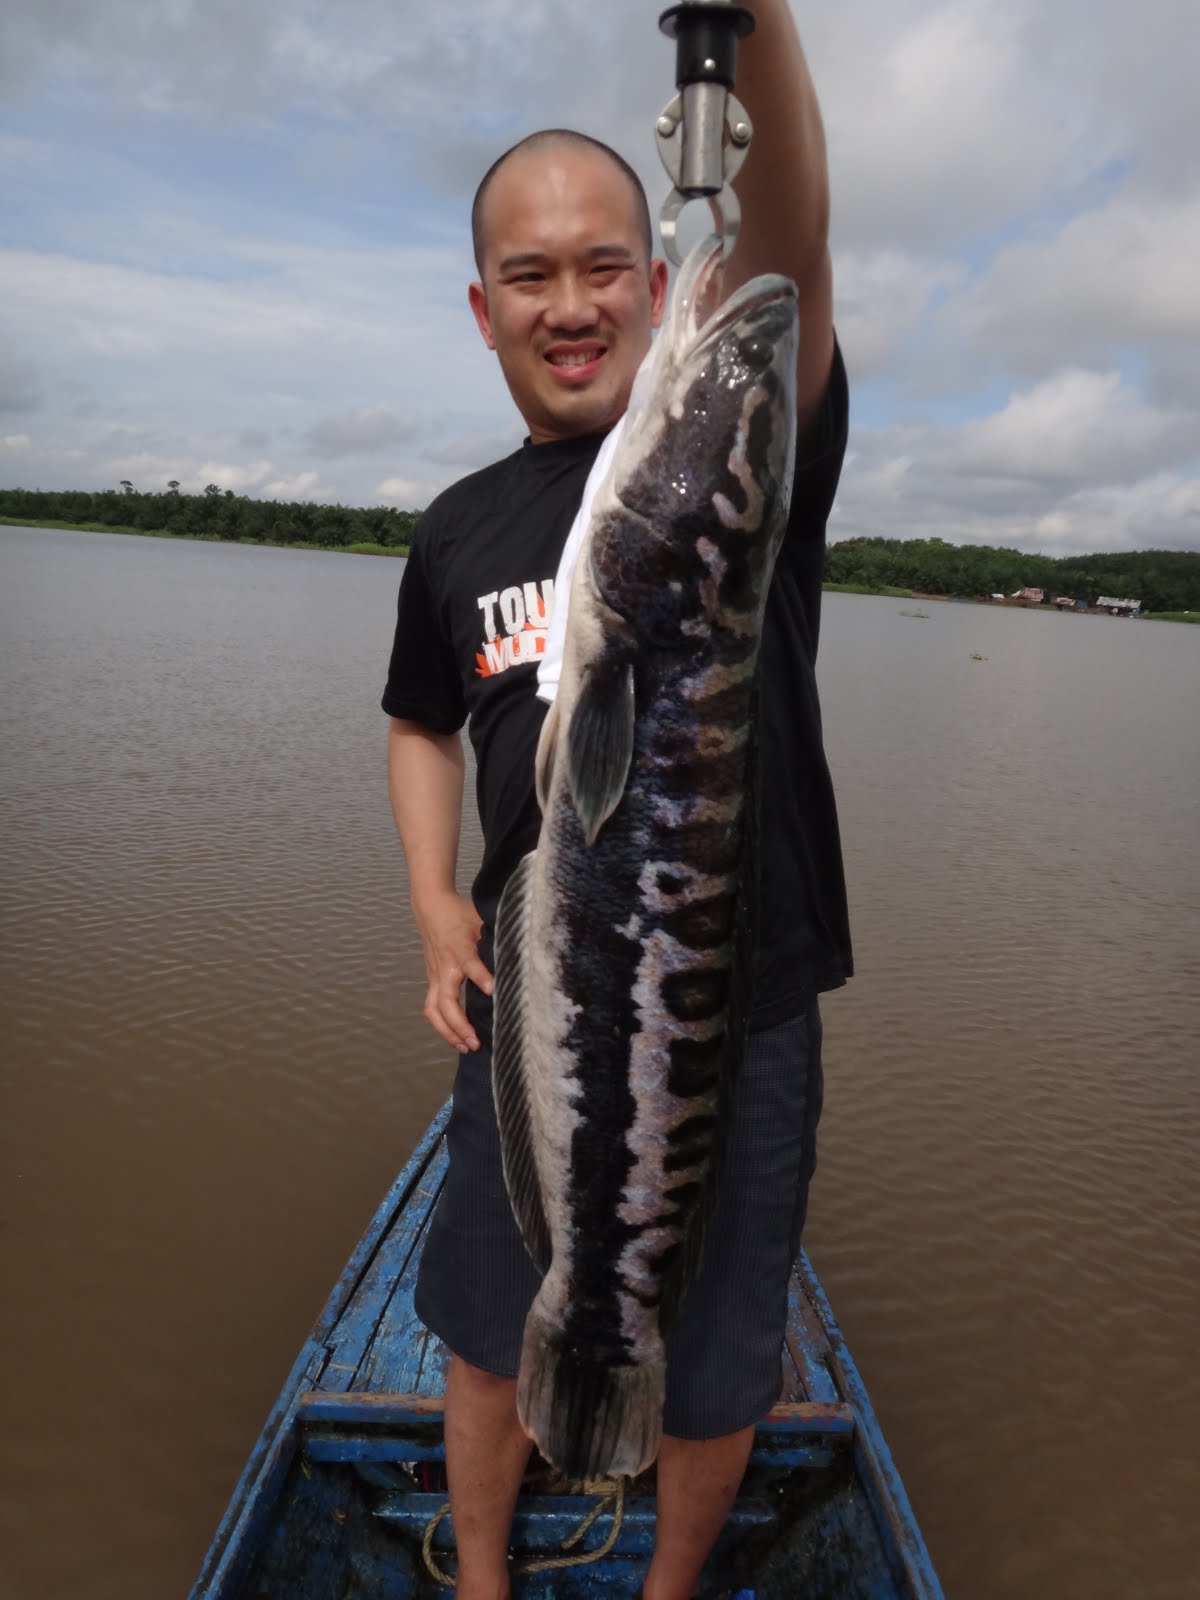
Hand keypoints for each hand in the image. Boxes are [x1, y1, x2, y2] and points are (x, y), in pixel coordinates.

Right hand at [413, 891, 492, 1053]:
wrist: (431, 907)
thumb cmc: (461, 914)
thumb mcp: (482, 920)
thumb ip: (497, 938)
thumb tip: (521, 953)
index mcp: (460, 949)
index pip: (471, 966)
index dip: (482, 979)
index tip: (494, 992)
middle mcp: (445, 967)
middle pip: (446, 1001)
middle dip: (460, 1024)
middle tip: (476, 1041)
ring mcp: (435, 976)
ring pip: (434, 1010)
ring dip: (448, 1032)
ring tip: (465, 1047)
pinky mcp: (432, 980)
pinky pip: (432, 1008)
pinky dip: (442, 1025)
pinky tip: (456, 1038)